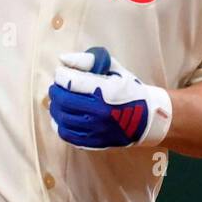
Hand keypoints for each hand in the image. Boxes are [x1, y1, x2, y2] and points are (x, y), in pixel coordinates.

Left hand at [48, 46, 171, 149]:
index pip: (71, 81)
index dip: (61, 74)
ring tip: (58, 100)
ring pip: (62, 118)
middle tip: (57, 86)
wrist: (147, 119)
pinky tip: (61, 116)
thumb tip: (62, 59)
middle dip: (55, 90)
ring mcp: (96, 129)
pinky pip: (67, 134)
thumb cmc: (129, 89)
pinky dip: (58, 124)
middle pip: (63, 100)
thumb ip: (88, 60)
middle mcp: (100, 112)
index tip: (62, 72)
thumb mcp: (114, 69)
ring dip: (55, 106)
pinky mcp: (94, 142)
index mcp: (106, 91)